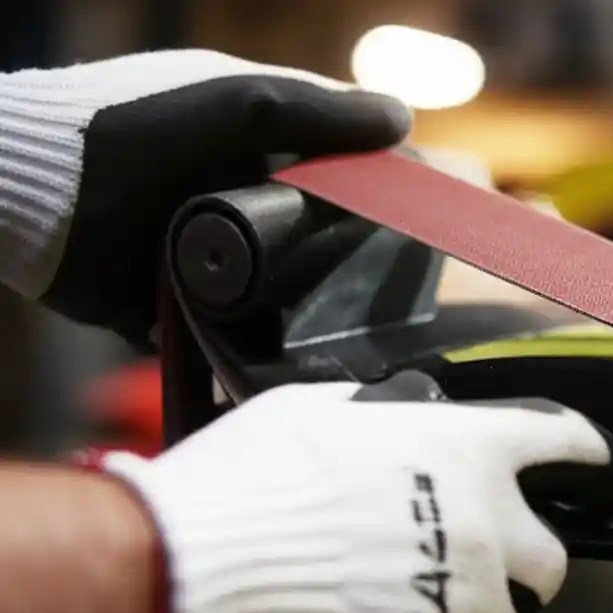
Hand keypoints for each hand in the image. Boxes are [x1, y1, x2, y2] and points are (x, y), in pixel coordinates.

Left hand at [0, 49, 411, 341]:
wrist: (30, 194)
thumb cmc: (134, 128)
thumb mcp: (237, 105)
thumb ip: (319, 112)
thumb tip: (407, 124)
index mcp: (252, 139)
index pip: (336, 159)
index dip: (378, 183)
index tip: (420, 215)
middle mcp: (234, 191)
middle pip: (315, 229)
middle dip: (349, 257)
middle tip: (393, 287)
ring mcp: (203, 246)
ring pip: (279, 284)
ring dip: (305, 305)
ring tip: (350, 329)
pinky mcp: (172, 297)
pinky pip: (229, 325)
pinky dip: (251, 340)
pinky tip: (290, 354)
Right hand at [102, 382, 611, 612]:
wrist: (196, 569)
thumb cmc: (246, 483)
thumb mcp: (316, 413)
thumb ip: (379, 417)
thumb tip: (386, 418)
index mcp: (464, 451)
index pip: (562, 442)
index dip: (587, 453)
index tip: (599, 465)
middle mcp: (484, 527)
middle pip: (550, 560)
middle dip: (520, 568)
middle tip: (472, 571)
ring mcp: (465, 604)